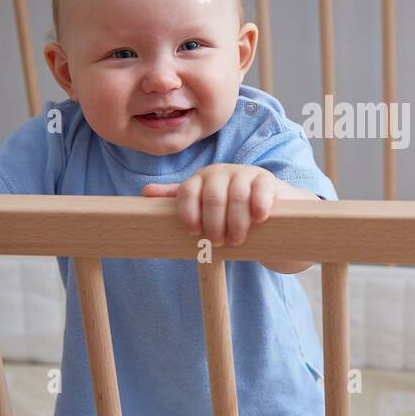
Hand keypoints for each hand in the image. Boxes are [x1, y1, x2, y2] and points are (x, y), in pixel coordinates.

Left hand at [142, 164, 290, 247]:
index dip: (188, 213)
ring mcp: (245, 174)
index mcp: (201, 179)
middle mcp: (221, 172)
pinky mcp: (267, 180)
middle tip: (218, 242)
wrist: (268, 214)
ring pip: (236, 196)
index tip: (193, 232)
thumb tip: (146, 193)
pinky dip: (258, 206)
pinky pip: (260, 189)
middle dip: (213, 224)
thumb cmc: (229, 213)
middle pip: (212, 196)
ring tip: (236, 240)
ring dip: (236, 223)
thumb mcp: (203, 208)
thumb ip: (178, 200)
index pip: (187, 191)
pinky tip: (258, 220)